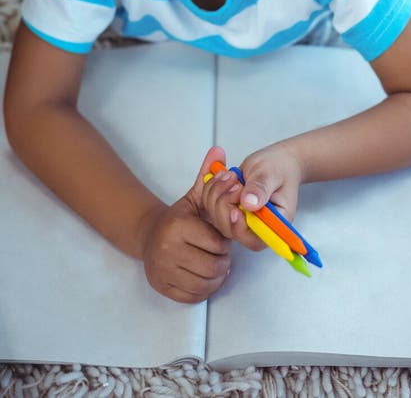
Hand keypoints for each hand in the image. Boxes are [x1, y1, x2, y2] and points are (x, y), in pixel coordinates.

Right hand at [140, 164, 231, 303]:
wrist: (148, 235)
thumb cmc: (180, 217)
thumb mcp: (195, 196)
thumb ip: (208, 176)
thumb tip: (219, 150)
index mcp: (177, 226)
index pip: (217, 242)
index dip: (225, 241)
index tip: (222, 236)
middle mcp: (167, 250)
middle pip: (214, 265)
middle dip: (222, 260)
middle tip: (220, 252)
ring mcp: (162, 271)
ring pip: (206, 283)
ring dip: (216, 276)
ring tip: (213, 262)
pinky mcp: (162, 288)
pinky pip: (195, 296)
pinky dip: (204, 288)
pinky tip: (203, 274)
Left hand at [199, 143, 302, 250]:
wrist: (274, 161)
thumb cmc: (278, 168)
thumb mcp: (271, 174)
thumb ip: (260, 188)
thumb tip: (250, 204)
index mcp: (274, 223)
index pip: (255, 240)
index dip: (240, 229)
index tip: (234, 210)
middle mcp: (256, 227)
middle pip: (231, 230)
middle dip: (225, 203)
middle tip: (234, 180)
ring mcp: (240, 220)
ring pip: (217, 218)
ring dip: (216, 194)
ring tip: (230, 175)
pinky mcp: (228, 211)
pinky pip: (210, 207)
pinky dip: (211, 190)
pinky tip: (222, 176)